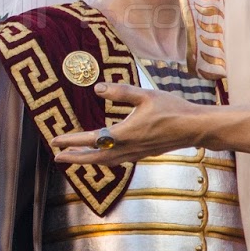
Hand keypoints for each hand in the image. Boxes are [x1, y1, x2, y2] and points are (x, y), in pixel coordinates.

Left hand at [51, 84, 207, 164]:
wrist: (194, 128)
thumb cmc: (172, 109)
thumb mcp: (145, 95)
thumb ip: (120, 92)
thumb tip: (97, 88)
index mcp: (125, 134)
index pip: (91, 140)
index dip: (71, 141)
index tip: (55, 141)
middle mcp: (127, 148)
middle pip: (94, 158)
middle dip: (74, 158)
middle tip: (57, 156)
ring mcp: (135, 154)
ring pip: (105, 163)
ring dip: (87, 161)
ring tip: (74, 159)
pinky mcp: (142, 155)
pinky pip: (117, 162)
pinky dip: (103, 161)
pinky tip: (102, 157)